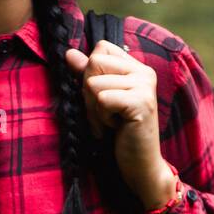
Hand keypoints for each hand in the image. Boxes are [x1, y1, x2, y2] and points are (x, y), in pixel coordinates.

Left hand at [66, 40, 175, 209]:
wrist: (141, 165)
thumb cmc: (118, 132)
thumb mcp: (99, 99)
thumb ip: (87, 74)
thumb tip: (69, 53)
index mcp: (136, 67)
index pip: (100, 48)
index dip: (91, 72)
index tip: (104, 97)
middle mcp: (144, 72)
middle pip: (94, 62)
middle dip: (89, 92)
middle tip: (106, 114)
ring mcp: (145, 86)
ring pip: (94, 83)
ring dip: (94, 109)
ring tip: (111, 122)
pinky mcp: (141, 102)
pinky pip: (102, 99)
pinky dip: (101, 117)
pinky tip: (115, 128)